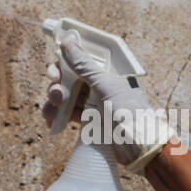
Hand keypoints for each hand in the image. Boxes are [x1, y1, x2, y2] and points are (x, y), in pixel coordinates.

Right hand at [44, 31, 174, 170]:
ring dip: (54, 103)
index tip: (55, 73)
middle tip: (56, 96)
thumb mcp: (105, 86)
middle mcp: (99, 85)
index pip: (79, 61)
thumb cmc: (128, 113)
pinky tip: (52, 122)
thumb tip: (67, 42)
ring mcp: (93, 103)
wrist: (139, 147)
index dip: (63, 64)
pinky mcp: (89, 121)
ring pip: (66, 97)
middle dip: (57, 86)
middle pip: (68, 79)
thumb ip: (84, 66)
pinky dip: (58, 116)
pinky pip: (68, 114)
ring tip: (51, 113)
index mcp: (106, 72)